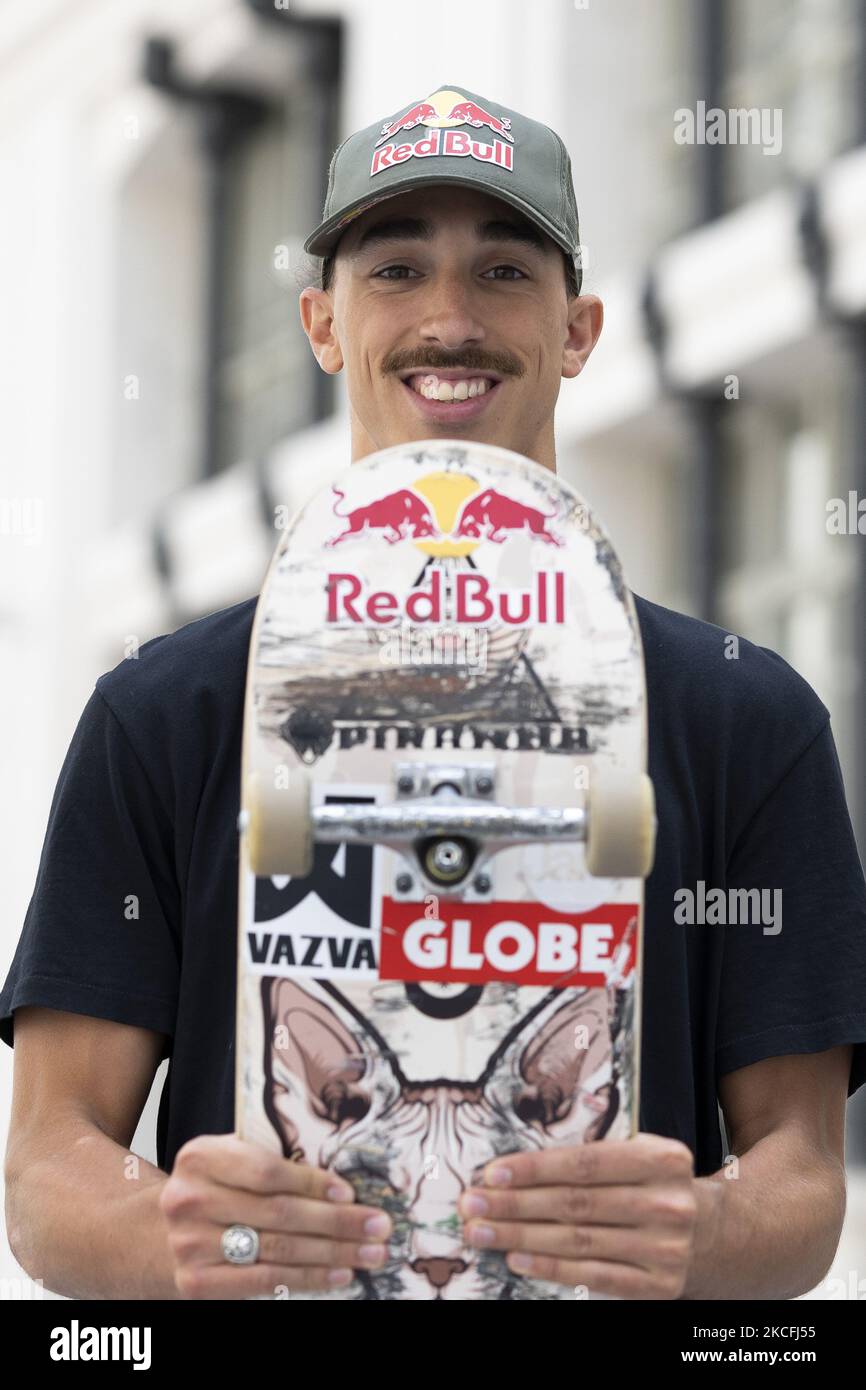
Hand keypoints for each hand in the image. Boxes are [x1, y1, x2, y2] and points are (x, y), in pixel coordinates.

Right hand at [159, 1134, 391, 1298]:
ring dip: (332, 1254)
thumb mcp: (226, 1161)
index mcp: (200, 1156)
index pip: (266, 1170)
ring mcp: (189, 1245)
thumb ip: (268, 1160)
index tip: (351, 1191)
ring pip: (277, 1250)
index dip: (312, 1182)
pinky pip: (264, 1282)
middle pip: (279, 1213)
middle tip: (378, 1225)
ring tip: (369, 1253)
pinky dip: (307, 1279)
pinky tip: (338, 1275)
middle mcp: (189, 1199)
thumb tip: (342, 1181)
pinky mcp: (195, 1283)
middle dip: (337, 1221)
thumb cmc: (210, 1191)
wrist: (153, 1236)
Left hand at [458, 1132, 696, 1298]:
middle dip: (515, 1204)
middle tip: (472, 1204)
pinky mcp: (657, 1285)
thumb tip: (519, 1167)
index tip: (492, 1172)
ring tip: (482, 1231)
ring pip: (578, 1241)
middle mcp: (666, 1203)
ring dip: (521, 1236)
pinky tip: (517, 1258)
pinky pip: (593, 1276)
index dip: (535, 1169)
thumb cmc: (657, 1186)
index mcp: (661, 1160)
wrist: (714, 1234)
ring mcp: (664, 1248)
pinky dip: (550, 1268)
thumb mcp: (642, 1156)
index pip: (585, 1163)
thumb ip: (597, 1155)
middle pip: (575, 1204)